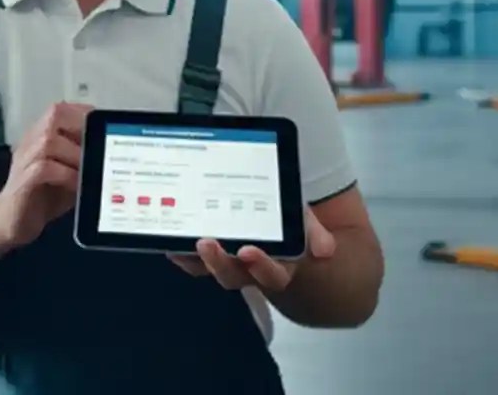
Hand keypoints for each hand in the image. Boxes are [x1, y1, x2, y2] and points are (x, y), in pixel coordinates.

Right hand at [0, 102, 93, 248]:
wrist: (11, 223)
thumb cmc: (43, 197)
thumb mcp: (70, 174)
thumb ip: (84, 160)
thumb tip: (110, 153)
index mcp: (41, 136)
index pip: (61, 110)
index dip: (84, 113)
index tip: (102, 123)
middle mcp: (31, 141)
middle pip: (54, 115)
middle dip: (81, 126)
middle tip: (99, 144)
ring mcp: (25, 159)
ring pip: (49, 140)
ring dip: (76, 153)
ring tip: (91, 167)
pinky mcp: (23, 181)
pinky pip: (44, 168)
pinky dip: (66, 174)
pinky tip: (78, 184)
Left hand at [168, 206, 335, 291]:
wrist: (286, 235)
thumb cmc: (293, 225)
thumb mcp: (306, 220)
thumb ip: (314, 230)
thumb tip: (326, 250)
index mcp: (279, 265)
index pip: (272, 273)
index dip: (261, 265)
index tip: (249, 250)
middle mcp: (251, 271)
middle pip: (233, 276)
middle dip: (219, 262)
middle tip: (206, 243)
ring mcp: (230, 265)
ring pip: (213, 271)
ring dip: (200, 260)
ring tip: (189, 241)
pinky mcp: (213, 259)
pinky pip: (196, 264)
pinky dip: (184, 256)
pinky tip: (172, 244)